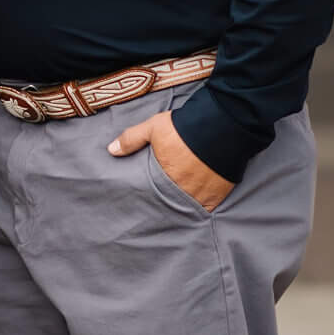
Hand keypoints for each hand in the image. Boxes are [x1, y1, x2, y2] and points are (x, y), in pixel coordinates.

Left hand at [107, 108, 232, 211]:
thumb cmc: (185, 127)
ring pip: (185, 207)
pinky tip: (195, 205)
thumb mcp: (153, 127)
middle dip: (163, 203)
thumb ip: (131, 139)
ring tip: (176, 205)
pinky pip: (205, 209)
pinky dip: (200, 207)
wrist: (223, 126)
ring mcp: (199, 194)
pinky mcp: (217, 195)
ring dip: (180, 205)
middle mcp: (180, 189)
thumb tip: (111, 150)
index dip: (147, 197)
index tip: (143, 200)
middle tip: (158, 206)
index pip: (150, 194)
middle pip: (167, 203)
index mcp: (163, 176)